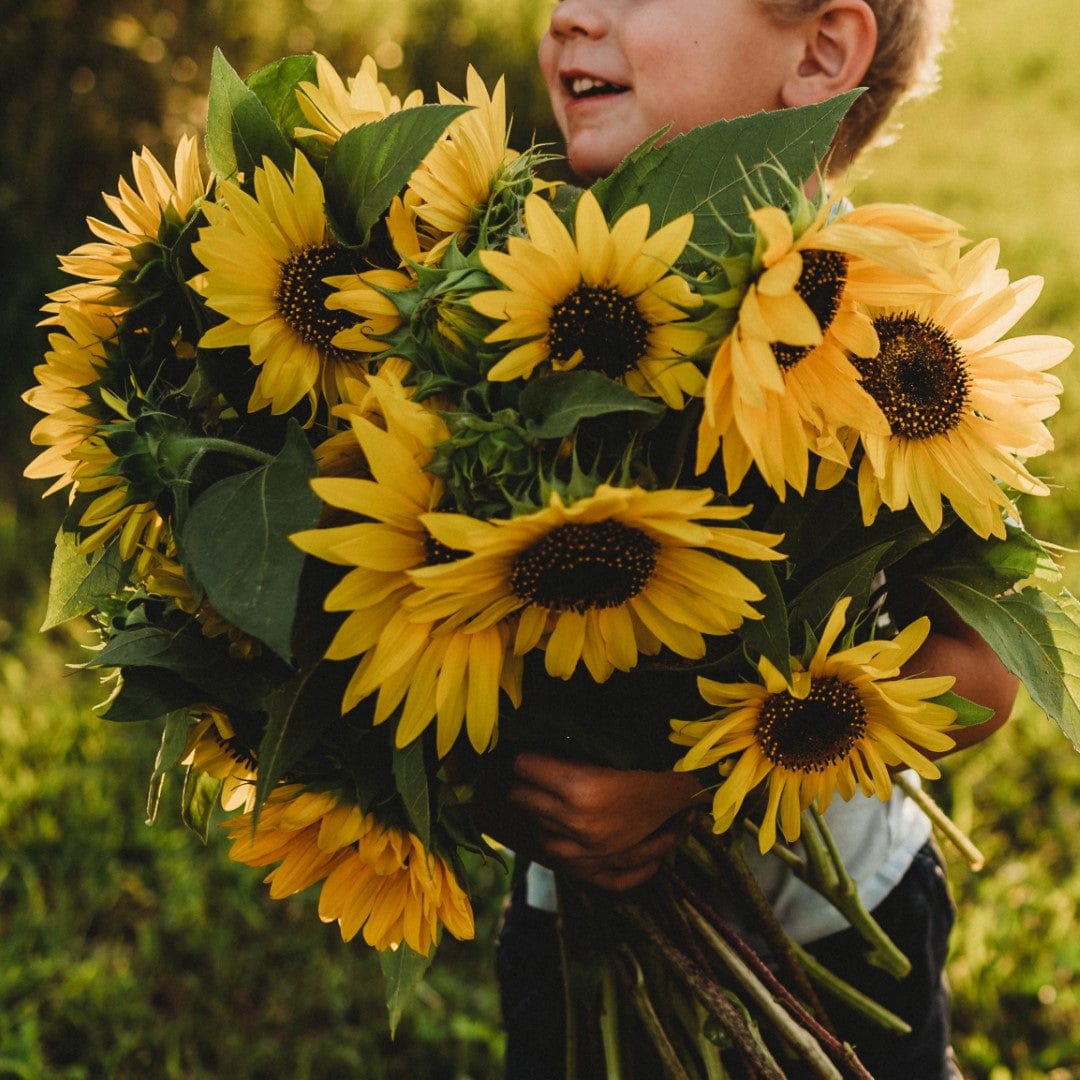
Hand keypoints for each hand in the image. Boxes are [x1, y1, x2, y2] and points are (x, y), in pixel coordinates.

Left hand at [474, 751, 706, 891]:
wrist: (703, 792)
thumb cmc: (663, 756)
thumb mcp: (619, 744)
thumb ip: (579, 742)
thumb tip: (542, 727)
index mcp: (583, 787)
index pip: (526, 768)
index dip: (522, 755)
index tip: (520, 748)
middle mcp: (579, 822)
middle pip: (525, 799)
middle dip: (521, 782)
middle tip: (522, 770)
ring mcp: (587, 850)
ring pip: (538, 831)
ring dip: (533, 814)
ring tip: (532, 797)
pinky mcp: (599, 867)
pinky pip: (563, 862)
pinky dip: (553, 847)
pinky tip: (551, 835)